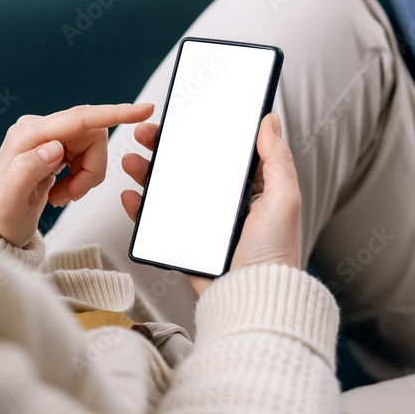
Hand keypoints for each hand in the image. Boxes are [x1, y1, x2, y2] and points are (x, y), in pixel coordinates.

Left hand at [0, 102, 155, 246]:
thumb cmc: (0, 215)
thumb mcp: (9, 201)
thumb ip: (27, 170)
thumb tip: (54, 148)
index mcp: (27, 136)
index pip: (79, 118)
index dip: (114, 114)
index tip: (143, 110)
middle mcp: (37, 129)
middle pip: (91, 135)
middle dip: (91, 169)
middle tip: (71, 195)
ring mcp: (46, 137)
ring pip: (91, 147)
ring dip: (85, 176)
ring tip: (62, 196)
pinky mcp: (53, 147)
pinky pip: (85, 156)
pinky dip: (80, 177)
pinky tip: (60, 190)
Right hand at [120, 112, 301, 295]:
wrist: (251, 297)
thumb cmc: (274, 252)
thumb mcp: (284, 198)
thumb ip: (277, 158)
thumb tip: (270, 120)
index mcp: (247, 188)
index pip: (218, 151)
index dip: (197, 131)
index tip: (178, 116)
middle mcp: (221, 202)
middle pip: (186, 166)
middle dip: (163, 147)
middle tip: (145, 133)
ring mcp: (199, 222)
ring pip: (166, 189)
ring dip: (145, 172)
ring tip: (130, 161)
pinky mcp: (182, 241)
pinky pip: (156, 220)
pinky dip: (140, 207)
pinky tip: (131, 196)